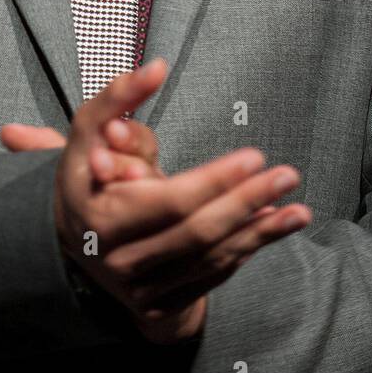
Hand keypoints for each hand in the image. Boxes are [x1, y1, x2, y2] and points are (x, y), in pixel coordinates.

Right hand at [4, 59, 311, 344]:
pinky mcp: (159, 305)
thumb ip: (120, 96)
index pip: (170, 201)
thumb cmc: (87, 170)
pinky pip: (211, 276)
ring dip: (259, 233)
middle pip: (197, 232)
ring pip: (210, 259)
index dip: (216, 180)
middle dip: (246, 202)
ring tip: (297, 209)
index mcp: (97, 217)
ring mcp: (139, 289)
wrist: (73, 235)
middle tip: (286, 174)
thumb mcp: (90, 130)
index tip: (254, 156)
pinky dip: (246, 250)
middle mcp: (117, 260)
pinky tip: (272, 226)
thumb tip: (158, 67)